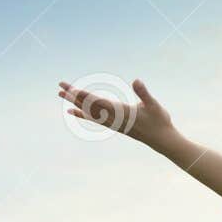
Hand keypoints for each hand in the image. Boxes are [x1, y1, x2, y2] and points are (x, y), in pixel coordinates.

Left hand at [57, 78, 179, 153]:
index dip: (84, 95)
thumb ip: (144, 93)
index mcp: (121, 112)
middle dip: (74, 95)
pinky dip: (81, 114)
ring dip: (74, 102)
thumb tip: (136, 81)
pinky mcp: (113, 125)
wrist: (162, 140)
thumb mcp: (154, 105)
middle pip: (89, 106)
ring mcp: (112, 123)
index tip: (71, 89)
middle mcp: (113, 118)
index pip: (98, 102)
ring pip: (88, 112)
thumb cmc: (160, 121)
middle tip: (60, 86)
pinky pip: (93, 118)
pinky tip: (72, 111)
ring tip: (61, 95)